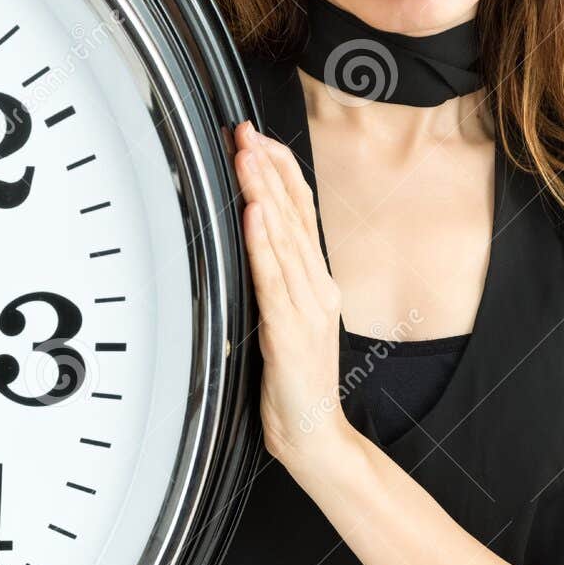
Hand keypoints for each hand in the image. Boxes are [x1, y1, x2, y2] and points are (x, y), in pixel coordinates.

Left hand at [232, 119, 348, 464]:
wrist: (314, 432)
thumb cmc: (295, 380)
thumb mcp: (288, 317)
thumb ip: (279, 276)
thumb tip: (256, 234)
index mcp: (317, 281)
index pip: (302, 211)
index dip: (281, 171)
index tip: (259, 138)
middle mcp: (317, 286)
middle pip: (294, 214)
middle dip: (268, 168)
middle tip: (245, 132)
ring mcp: (306, 307)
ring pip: (283, 237)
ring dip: (263, 192)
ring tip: (246, 158)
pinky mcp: (289, 330)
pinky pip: (273, 278)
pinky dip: (263, 243)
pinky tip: (255, 216)